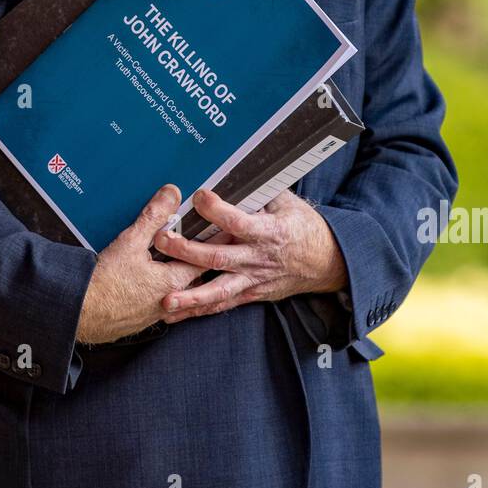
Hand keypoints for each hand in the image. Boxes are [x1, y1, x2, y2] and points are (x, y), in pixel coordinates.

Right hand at [75, 184, 204, 344]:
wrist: (79, 312)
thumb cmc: (103, 283)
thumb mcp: (131, 241)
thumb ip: (154, 216)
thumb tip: (171, 195)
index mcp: (172, 282)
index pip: (201, 260)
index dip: (208, 245)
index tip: (217, 236)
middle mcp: (168, 302)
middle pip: (188, 278)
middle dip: (191, 262)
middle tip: (198, 247)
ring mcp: (153, 315)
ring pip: (174, 294)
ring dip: (175, 280)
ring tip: (172, 265)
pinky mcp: (139, 321)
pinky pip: (158, 305)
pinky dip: (159, 293)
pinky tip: (150, 286)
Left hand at [155, 188, 347, 321]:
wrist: (325, 262)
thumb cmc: (304, 228)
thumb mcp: (287, 203)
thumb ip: (260, 192)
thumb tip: (235, 172)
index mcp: (269, 232)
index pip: (238, 222)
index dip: (217, 210)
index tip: (198, 196)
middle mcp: (258, 258)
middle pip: (219, 257)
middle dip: (188, 251)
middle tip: (162, 241)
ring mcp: (253, 280)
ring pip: (218, 289)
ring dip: (191, 294)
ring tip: (166, 299)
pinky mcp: (250, 294)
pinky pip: (222, 304)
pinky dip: (198, 310)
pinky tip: (174, 315)